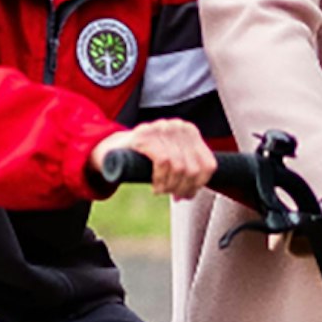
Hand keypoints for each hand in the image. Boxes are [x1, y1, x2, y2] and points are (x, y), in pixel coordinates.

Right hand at [89, 120, 215, 200]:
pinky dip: (161, 180)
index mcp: (190, 131)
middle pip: (194, 169)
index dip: (200, 185)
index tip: (187, 194)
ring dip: (171, 186)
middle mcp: (178, 126)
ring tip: (161, 190)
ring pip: (180, 168)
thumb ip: (186, 170)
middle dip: (184, 188)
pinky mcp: (146, 135)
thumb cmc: (145, 158)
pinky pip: (164, 162)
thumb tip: (193, 191)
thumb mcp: (171, 160)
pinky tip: (155, 186)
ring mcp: (162, 128)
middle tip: (173, 195)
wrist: (112, 150)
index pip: (209, 164)